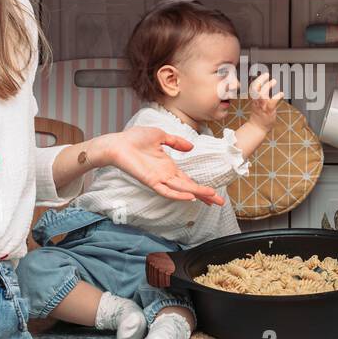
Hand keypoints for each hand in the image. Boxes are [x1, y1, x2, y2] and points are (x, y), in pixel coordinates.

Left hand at [99, 126, 224, 204]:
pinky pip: (165, 190)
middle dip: (205, 195)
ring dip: (197, 194)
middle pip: (189, 188)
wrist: (117, 144)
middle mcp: (166, 175)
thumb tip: (191, 147)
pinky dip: (177, 194)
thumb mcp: (161, 136)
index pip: (189, 180)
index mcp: (169, 167)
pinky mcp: (150, 181)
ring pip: (182, 189)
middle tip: (220, 203)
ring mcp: (159, 179)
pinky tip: (189, 197)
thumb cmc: (134, 139)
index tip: (214, 194)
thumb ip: (176, 142)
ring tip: (211, 198)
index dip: (201, 188)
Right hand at [247, 72, 282, 131]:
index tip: (263, 75)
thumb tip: (265, 87)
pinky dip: (277, 96)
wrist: (257, 127)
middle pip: (255, 88)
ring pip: (262, 93)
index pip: (252, 87)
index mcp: (254, 99)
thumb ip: (259, 96)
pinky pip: (272, 101)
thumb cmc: (258, 116)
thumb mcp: (256, 104)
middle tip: (267, 75)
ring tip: (274, 81)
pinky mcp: (268, 110)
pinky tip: (281, 93)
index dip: (257, 79)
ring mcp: (262, 105)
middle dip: (260, 80)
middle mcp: (257, 101)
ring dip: (268, 86)